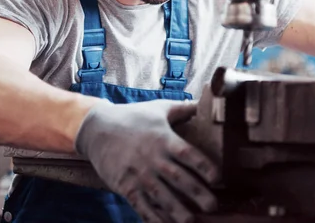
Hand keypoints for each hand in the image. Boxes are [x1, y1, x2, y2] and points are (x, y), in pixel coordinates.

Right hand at [75, 99, 218, 222]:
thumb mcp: (158, 109)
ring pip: (161, 196)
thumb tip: (205, 103)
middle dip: (197, 194)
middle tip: (213, 206)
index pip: (188, 154)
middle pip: (179, 178)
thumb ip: (183, 108)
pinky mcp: (125, 186)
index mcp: (164, 138)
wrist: (97, 128)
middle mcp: (153, 158)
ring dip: (177, 211)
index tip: (218, 178)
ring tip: (191, 222)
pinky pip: (141, 205)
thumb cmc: (132, 117)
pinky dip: (153, 218)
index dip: (204, 167)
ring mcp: (138, 174)